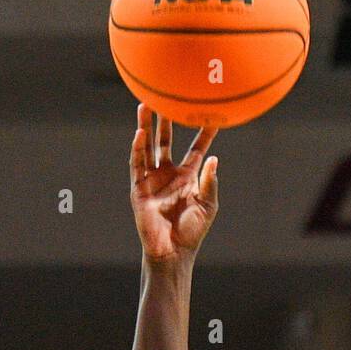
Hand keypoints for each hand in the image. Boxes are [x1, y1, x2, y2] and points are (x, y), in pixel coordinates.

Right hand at [130, 104, 218, 263]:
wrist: (172, 251)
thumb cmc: (192, 231)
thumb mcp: (208, 205)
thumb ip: (210, 182)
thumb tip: (214, 158)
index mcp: (187, 177)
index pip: (196, 149)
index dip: (203, 133)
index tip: (211, 114)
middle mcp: (168, 174)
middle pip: (166, 141)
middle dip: (166, 121)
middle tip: (167, 98)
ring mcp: (152, 179)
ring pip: (148, 147)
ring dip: (147, 127)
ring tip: (146, 105)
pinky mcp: (138, 188)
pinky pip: (137, 164)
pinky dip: (138, 148)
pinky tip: (140, 133)